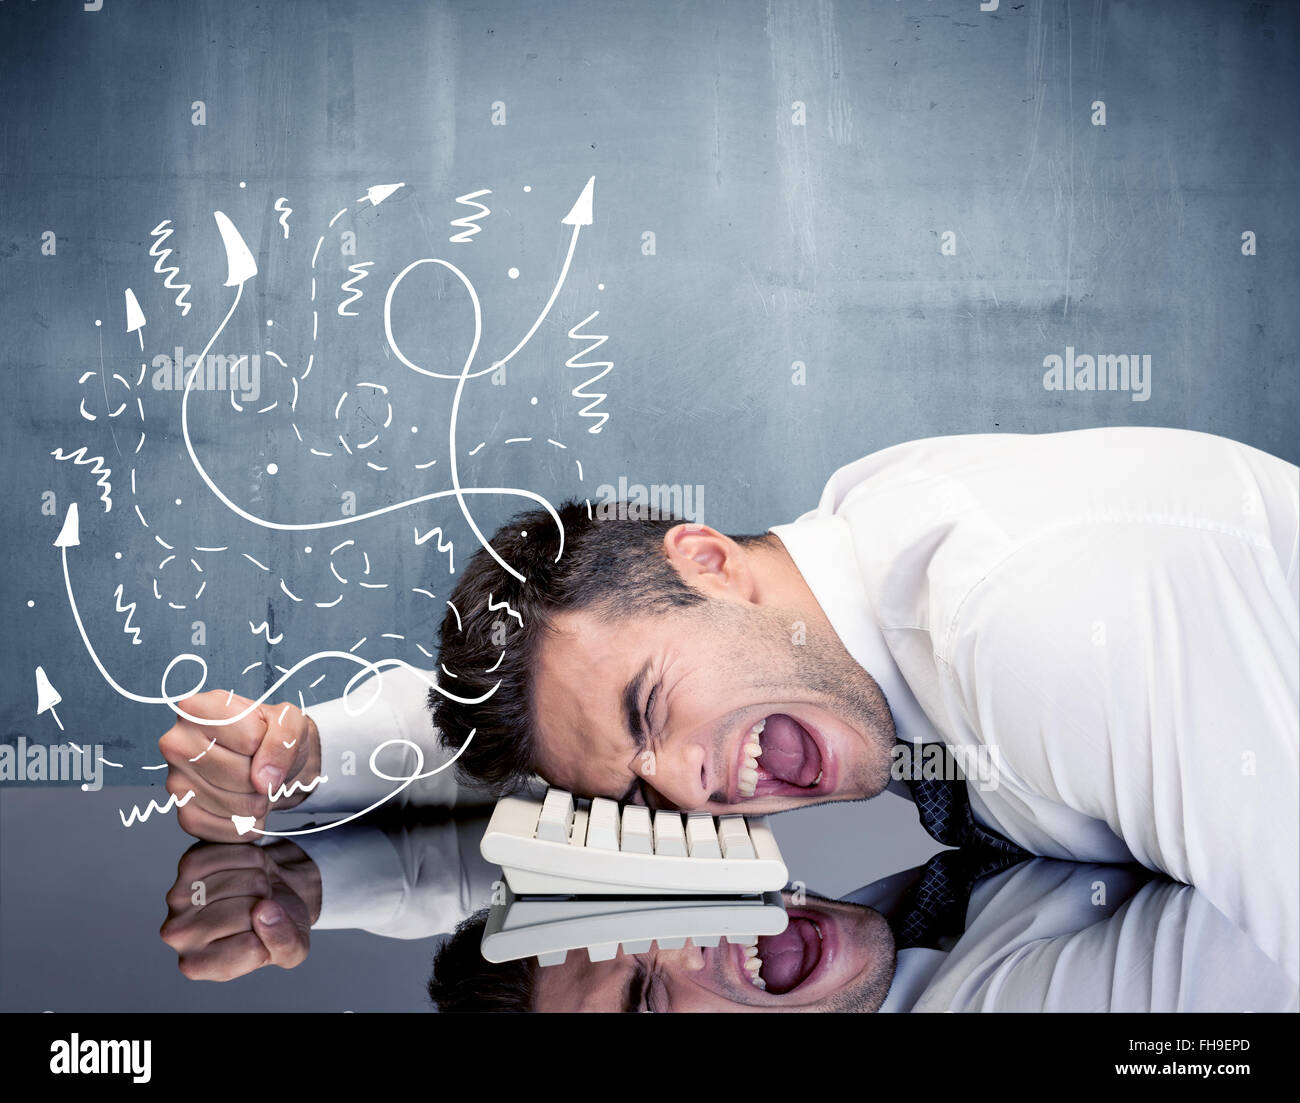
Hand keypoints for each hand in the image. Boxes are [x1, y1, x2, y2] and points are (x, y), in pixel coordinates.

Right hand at [158, 691, 321, 841]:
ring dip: (258, 801)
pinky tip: (245, 804)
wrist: (267, 763)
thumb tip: (262, 781)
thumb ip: (283, 740)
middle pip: (241, 775)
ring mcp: (174, 780)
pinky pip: (224, 829)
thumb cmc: (271, 736)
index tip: (261, 737)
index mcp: (198, 709)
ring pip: (235, 804)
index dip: (268, 743)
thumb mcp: (289, 721)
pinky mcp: (183, 814)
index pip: (250, 739)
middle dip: (263, 777)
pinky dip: (245, 823)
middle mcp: (176, 743)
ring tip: (254, 784)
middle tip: (260, 766)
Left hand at [160, 840, 321, 981]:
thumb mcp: (293, 948)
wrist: (267, 890)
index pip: (250, 947)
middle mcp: (178, 934)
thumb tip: (265, 911)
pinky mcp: (189, 863)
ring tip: (253, 889)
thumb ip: (284, 941)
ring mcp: (179, 896)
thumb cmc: (273, 925)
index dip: (270, 934)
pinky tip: (246, 868)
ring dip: (259, 877)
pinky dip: (249, 855)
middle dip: (265, 902)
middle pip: (245, 911)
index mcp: (198, 965)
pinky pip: (231, 854)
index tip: (263, 932)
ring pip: (241, 880)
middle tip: (260, 906)